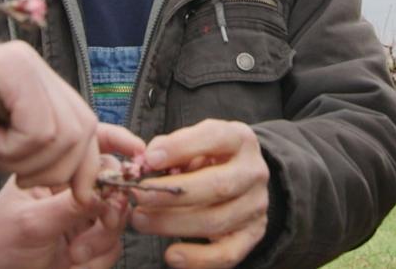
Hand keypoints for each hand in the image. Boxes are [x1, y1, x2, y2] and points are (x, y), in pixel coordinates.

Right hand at [0, 41, 99, 204]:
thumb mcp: (9, 153)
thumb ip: (48, 154)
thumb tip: (89, 183)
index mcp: (37, 81)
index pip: (85, 122)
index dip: (87, 164)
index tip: (80, 195)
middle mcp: (34, 65)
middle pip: (82, 128)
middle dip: (55, 169)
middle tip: (12, 171)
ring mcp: (25, 62)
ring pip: (62, 133)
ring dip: (24, 160)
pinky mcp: (15, 68)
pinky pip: (39, 129)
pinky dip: (11, 149)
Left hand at [0, 125, 145, 268]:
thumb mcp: (30, 222)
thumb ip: (68, 207)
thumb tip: (103, 193)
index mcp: (55, 172)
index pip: (91, 145)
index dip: (120, 143)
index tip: (138, 152)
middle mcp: (73, 192)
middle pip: (115, 185)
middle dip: (112, 206)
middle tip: (104, 218)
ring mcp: (84, 219)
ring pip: (118, 220)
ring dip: (101, 238)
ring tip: (75, 252)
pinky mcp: (91, 246)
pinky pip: (113, 248)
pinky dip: (98, 258)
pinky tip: (74, 261)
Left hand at [130, 120, 269, 268]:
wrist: (244, 178)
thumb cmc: (210, 157)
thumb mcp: (196, 141)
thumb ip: (173, 147)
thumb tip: (147, 160)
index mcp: (240, 139)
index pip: (215, 137)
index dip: (181, 147)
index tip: (150, 159)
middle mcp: (254, 172)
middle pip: (217, 186)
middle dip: (172, 193)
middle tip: (140, 197)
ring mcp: (256, 206)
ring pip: (216, 221)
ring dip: (172, 224)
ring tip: (141, 220)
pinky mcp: (252, 235)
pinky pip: (227, 254)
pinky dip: (197, 258)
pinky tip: (172, 255)